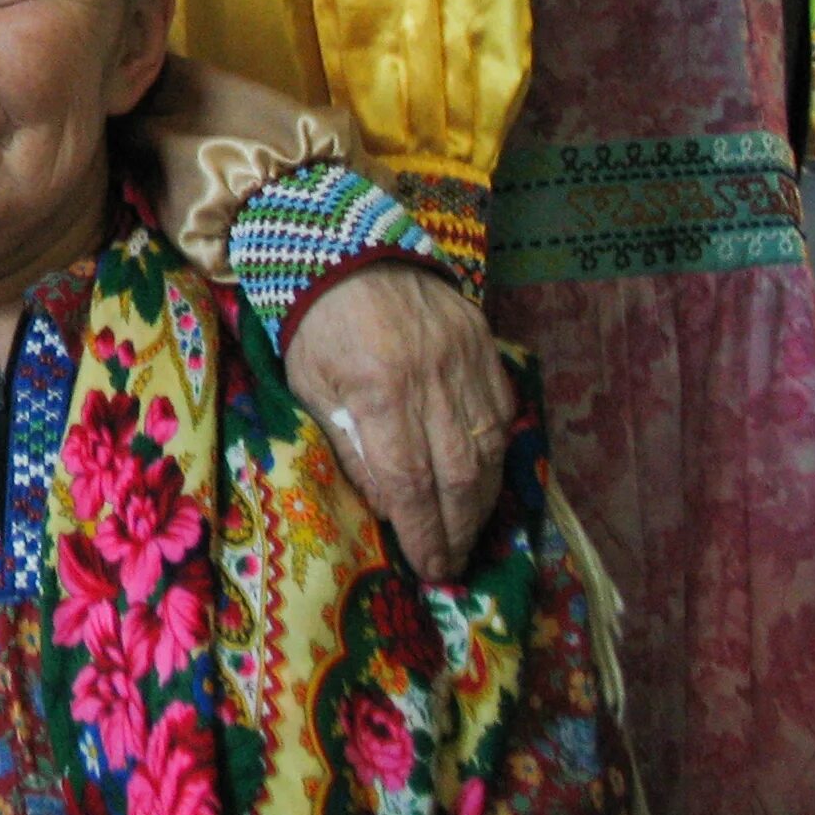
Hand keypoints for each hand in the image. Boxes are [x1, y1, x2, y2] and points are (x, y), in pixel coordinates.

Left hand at [283, 263, 513, 583]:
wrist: (345, 246)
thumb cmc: (315, 323)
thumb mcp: (311, 387)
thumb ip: (350, 447)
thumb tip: (390, 509)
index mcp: (379, 389)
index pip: (410, 480)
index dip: (424, 532)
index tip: (429, 568)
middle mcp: (432, 378)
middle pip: (459, 473)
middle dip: (458, 530)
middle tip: (452, 565)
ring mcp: (465, 359)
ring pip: (489, 447)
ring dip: (483, 501)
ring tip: (469, 534)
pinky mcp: (484, 343)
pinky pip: (502, 411)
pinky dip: (497, 453)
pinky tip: (486, 481)